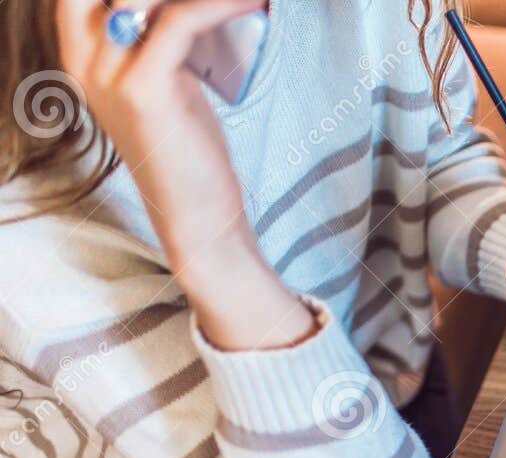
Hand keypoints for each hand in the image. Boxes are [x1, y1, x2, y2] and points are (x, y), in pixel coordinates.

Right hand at [58, 0, 263, 271]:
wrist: (197, 216)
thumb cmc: (188, 150)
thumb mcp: (163, 82)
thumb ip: (157, 39)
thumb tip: (186, 4)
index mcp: (81, 54)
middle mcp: (83, 60)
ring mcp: (108, 75)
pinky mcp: (143, 91)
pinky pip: (179, 21)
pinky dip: (220, 4)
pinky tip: (251, 3)